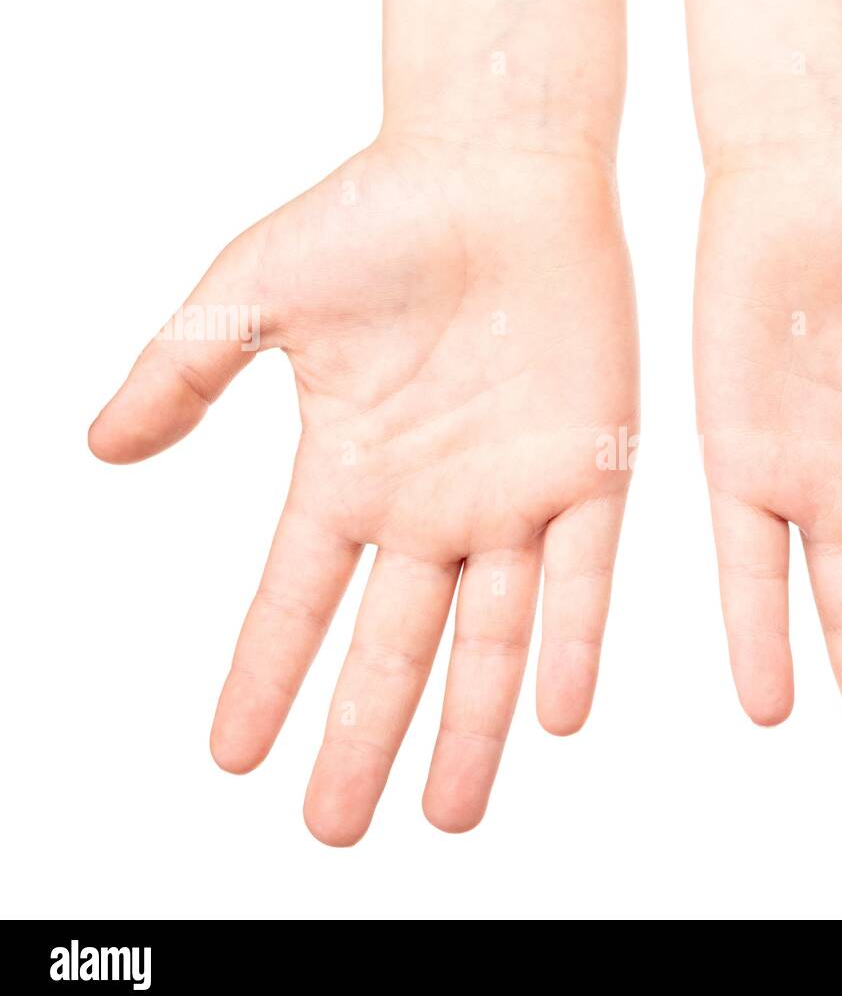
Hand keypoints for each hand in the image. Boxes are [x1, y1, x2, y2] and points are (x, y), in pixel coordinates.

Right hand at [89, 131, 636, 843]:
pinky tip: (555, 716)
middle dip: (361, 737)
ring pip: (490, 637)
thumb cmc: (377, 219)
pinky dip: (569, 642)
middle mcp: (430, 506)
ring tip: (448, 813)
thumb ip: (180, 374)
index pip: (295, 601)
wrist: (497, 167)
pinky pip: (580, 576)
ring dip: (470, 726)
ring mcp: (512, 496)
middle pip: (391, 647)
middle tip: (334, 827)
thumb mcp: (253, 296)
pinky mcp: (590, 469)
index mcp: (350, 475)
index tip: (231, 757)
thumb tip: (97, 450)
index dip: (264, 677)